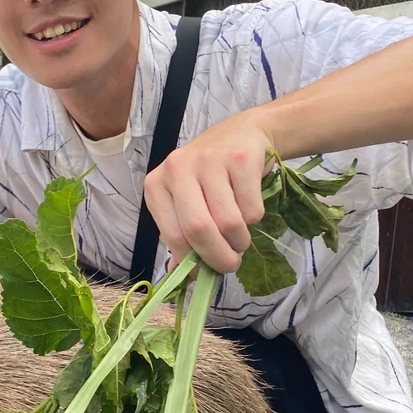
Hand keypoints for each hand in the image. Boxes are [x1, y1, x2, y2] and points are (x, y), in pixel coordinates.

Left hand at [143, 108, 275, 272]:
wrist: (242, 134)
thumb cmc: (210, 176)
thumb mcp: (186, 201)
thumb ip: (180, 236)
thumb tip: (181, 279)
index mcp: (157, 184)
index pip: (172, 236)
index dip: (191, 262)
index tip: (206, 272)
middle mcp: (177, 168)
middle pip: (199, 229)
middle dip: (219, 257)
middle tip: (230, 264)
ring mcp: (209, 160)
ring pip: (228, 222)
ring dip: (240, 241)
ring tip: (241, 237)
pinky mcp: (239, 159)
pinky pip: (251, 209)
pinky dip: (255, 219)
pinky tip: (250, 206)